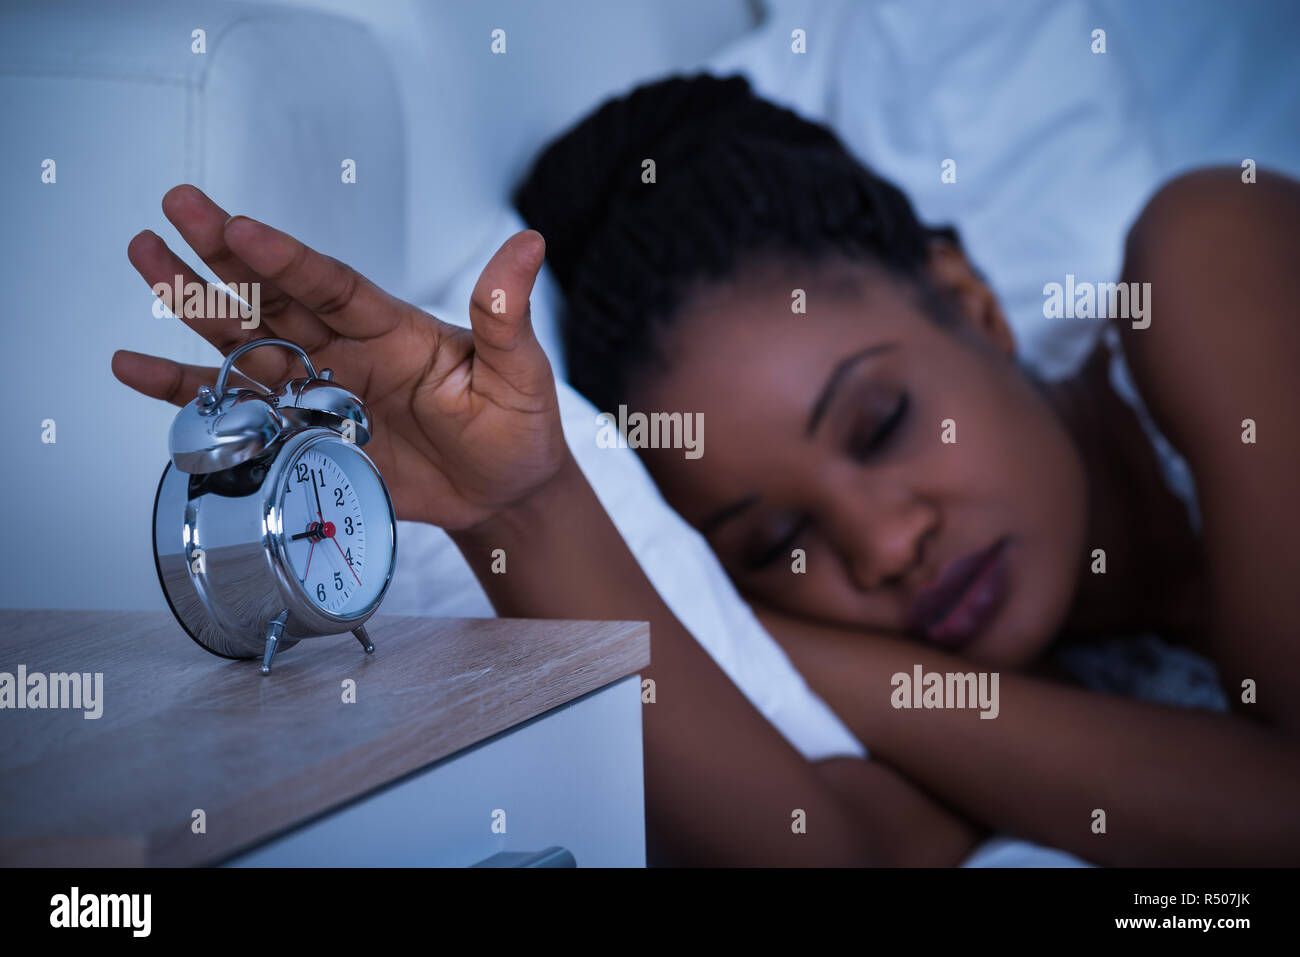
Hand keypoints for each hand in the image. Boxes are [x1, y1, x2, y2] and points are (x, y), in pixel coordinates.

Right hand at [113, 185, 566, 530]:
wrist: (502, 494)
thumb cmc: (516, 428)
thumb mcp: (520, 372)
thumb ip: (505, 315)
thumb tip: (526, 244)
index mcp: (392, 327)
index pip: (333, 285)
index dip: (288, 260)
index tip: (243, 228)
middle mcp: (344, 349)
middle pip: (275, 297)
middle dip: (224, 256)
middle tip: (174, 206)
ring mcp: (317, 392)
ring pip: (244, 343)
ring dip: (193, 305)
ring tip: (143, 259)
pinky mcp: (301, 438)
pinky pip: (236, 410)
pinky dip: (185, 393)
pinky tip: (135, 366)